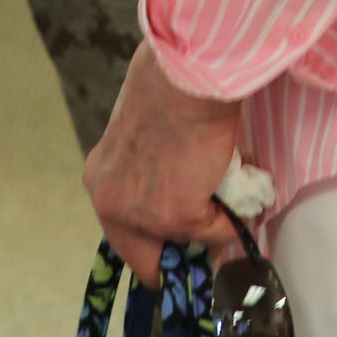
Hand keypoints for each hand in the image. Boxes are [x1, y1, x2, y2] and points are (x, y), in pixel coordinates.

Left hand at [84, 41, 243, 286]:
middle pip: (148, 262)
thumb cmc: (168, 85)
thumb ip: (149, 170)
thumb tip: (181, 189)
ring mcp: (144, 214)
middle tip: (211, 226)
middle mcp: (112, 203)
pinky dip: (234, 212)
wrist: (186, 74)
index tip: (183, 240)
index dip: (158, 242)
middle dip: (184, 249)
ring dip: (215, 221)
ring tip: (224, 182)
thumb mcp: (141, 133)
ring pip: (192, 241)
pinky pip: (219, 231)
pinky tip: (232, 174)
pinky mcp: (178, 215)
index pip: (124, 238)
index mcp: (101, 179)